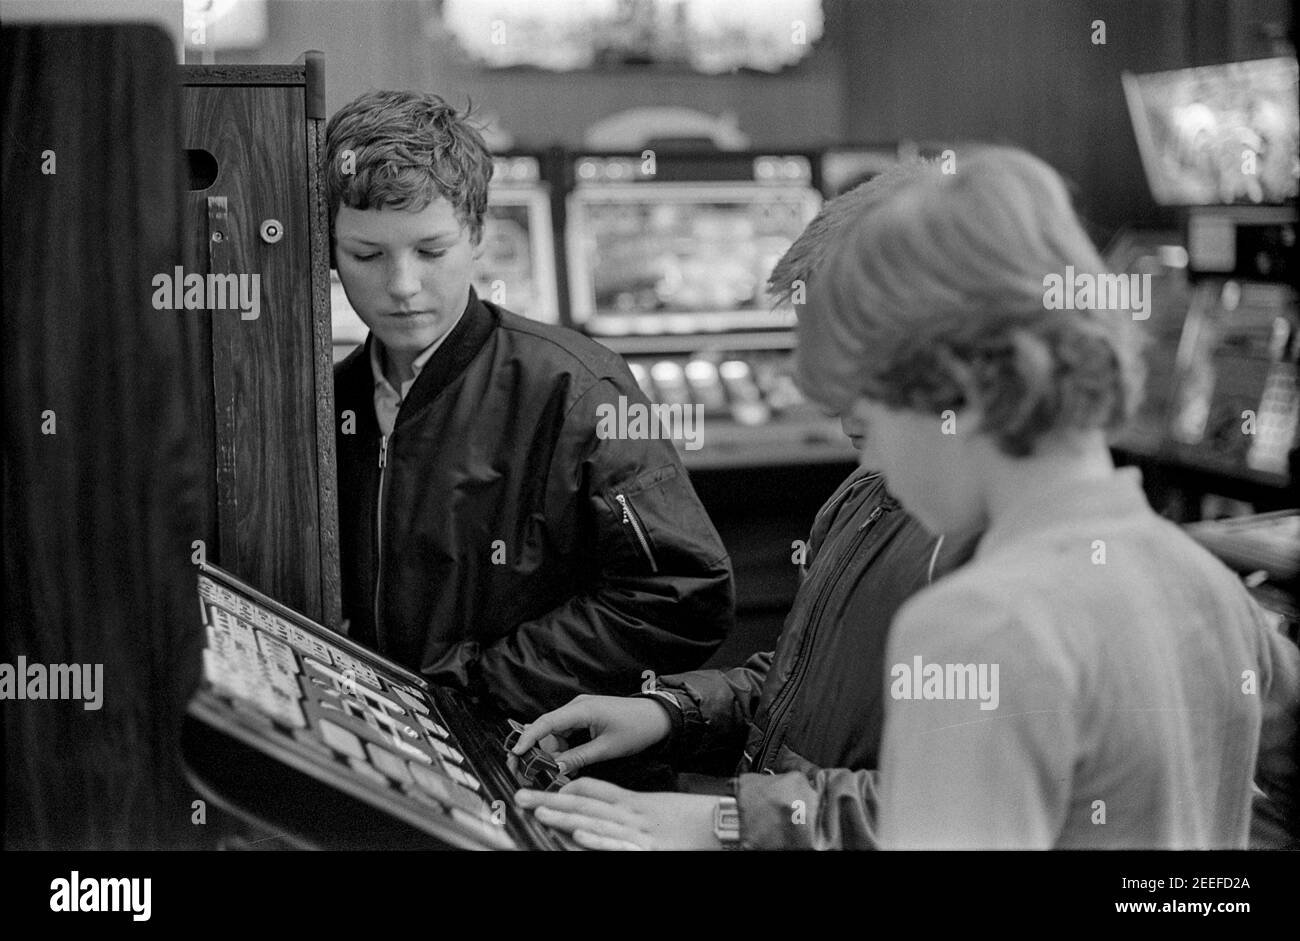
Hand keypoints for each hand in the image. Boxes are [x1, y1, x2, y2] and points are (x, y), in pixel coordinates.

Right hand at [511, 694, 671, 773]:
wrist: (658, 716)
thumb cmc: (637, 729)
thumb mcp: (607, 748)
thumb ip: (579, 758)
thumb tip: (555, 770)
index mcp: (582, 709)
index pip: (547, 723)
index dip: (528, 738)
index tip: (515, 753)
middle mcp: (577, 706)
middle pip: (547, 729)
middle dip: (537, 750)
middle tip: (527, 770)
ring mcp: (580, 710)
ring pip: (555, 733)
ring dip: (552, 752)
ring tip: (552, 772)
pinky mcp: (585, 716)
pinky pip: (566, 732)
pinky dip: (563, 748)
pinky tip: (566, 763)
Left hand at [515, 778, 722, 849]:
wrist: (727, 823)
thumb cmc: (695, 820)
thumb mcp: (657, 810)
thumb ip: (629, 810)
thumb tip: (597, 819)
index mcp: (635, 803)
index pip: (594, 790)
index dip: (566, 790)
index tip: (542, 790)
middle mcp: (633, 814)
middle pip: (584, 804)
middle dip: (550, 801)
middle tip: (521, 797)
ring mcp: (640, 831)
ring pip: (594, 821)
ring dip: (564, 817)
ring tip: (539, 812)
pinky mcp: (650, 849)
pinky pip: (619, 844)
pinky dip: (599, 839)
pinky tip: (579, 835)